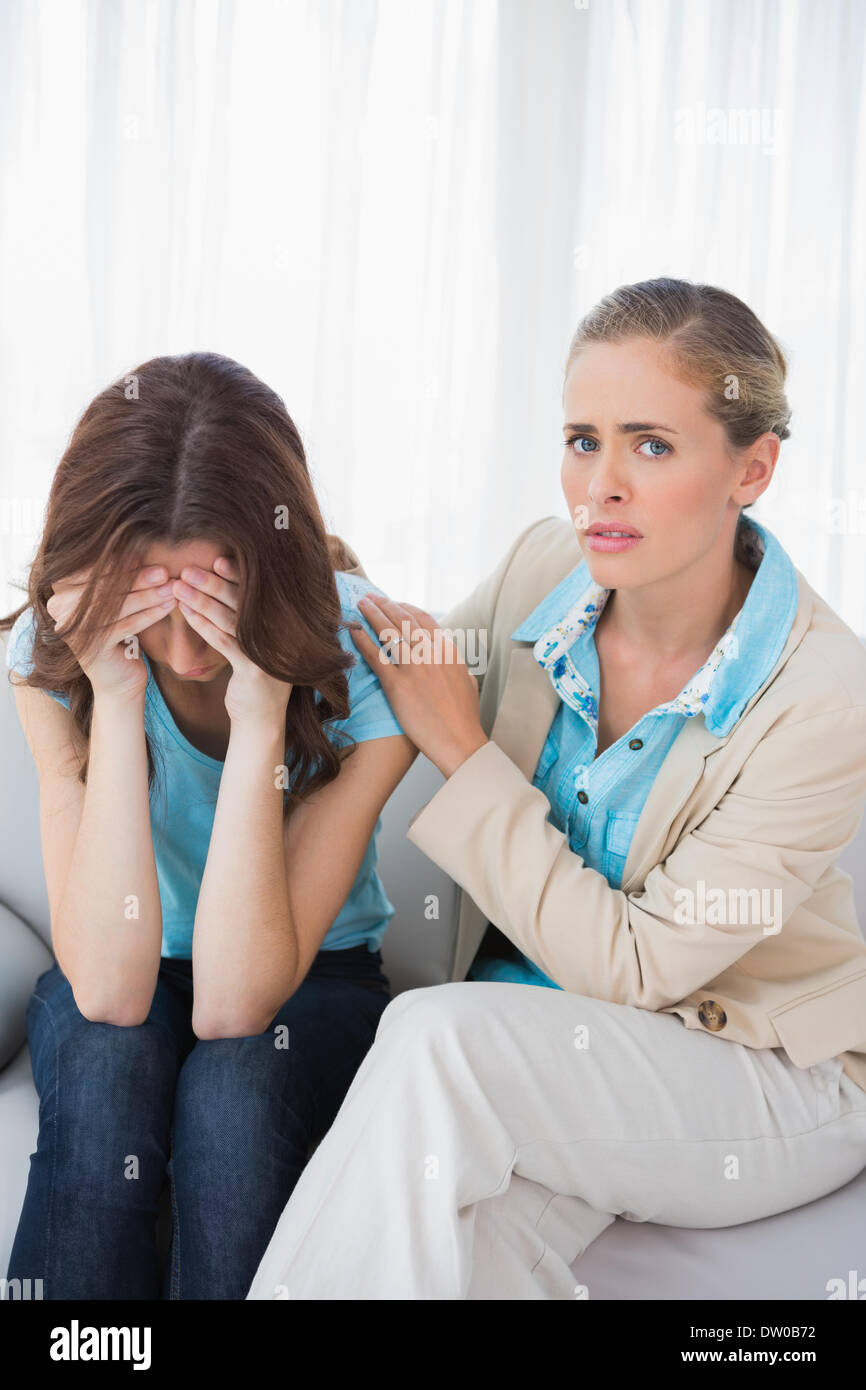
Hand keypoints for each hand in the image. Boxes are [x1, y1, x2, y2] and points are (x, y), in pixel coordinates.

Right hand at [47, 563, 177, 701]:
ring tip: (172, 588)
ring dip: (148, 595)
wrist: (120, 681)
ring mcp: (73, 631)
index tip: (147, 552)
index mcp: (61, 593)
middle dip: (137, 578)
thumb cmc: (121, 635)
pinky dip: (150, 614)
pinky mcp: (91, 649)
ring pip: (117, 607)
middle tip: (165, 571)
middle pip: (105, 588)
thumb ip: (119, 578)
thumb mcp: (117, 603)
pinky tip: (169, 606)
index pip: (93, 571)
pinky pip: (126, 625)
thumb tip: (139, 540)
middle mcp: (59, 610)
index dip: (120, 562)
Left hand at [171, 557, 292, 723]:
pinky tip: (185, 612)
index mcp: (287, 624)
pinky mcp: (254, 670)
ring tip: (179, 586)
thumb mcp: (257, 643)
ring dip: (202, 600)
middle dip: (214, 583)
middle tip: (189, 569)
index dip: (239, 574)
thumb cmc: (254, 675)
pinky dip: (202, 624)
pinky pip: (223, 641)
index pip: (260, 592)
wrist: (261, 718)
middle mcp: (284, 635)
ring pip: (230, 619)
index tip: (217, 559)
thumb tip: (227, 579)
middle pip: (244, 602)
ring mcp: (270, 652)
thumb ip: (251, 615)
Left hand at [350, 594, 488, 777]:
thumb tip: (448, 657)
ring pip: (388, 632)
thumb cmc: (465, 716)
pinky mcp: (398, 685)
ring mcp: (414, 667)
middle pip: (403, 620)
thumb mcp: (468, 680)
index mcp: (448, 650)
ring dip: (371, 615)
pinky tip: (353, 631)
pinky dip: (362, 641)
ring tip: (359, 605)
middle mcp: (431, 653)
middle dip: (384, 605)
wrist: (459, 741)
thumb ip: (455, 664)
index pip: (423, 619)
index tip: (393, 603)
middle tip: (370, 597)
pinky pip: (376, 657)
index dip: (405, 607)